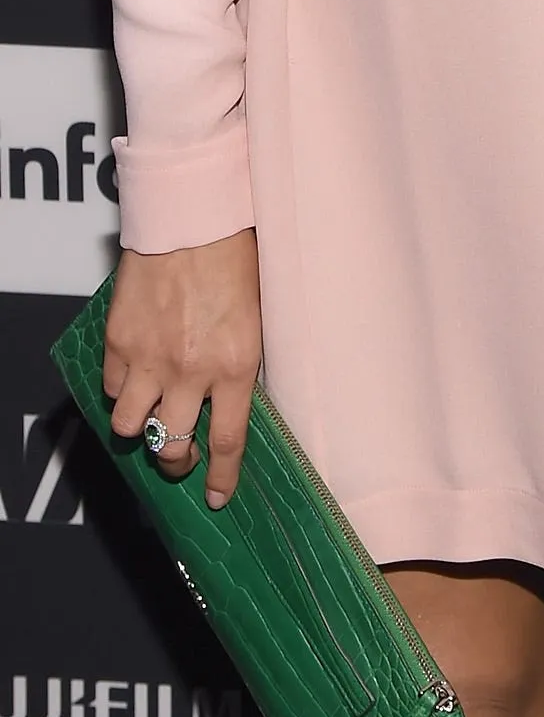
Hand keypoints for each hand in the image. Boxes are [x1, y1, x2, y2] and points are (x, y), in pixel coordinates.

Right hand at [103, 232, 262, 507]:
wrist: (195, 219)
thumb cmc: (238, 259)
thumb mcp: (259, 318)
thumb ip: (245, 363)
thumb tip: (237, 401)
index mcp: (237, 365)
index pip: (227, 442)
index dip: (221, 477)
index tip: (218, 497)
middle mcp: (191, 370)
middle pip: (170, 447)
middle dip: (174, 462)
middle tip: (180, 454)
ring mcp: (150, 357)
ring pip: (128, 426)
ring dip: (139, 427)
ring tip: (151, 414)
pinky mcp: (120, 340)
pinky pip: (112, 386)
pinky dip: (122, 388)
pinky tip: (136, 374)